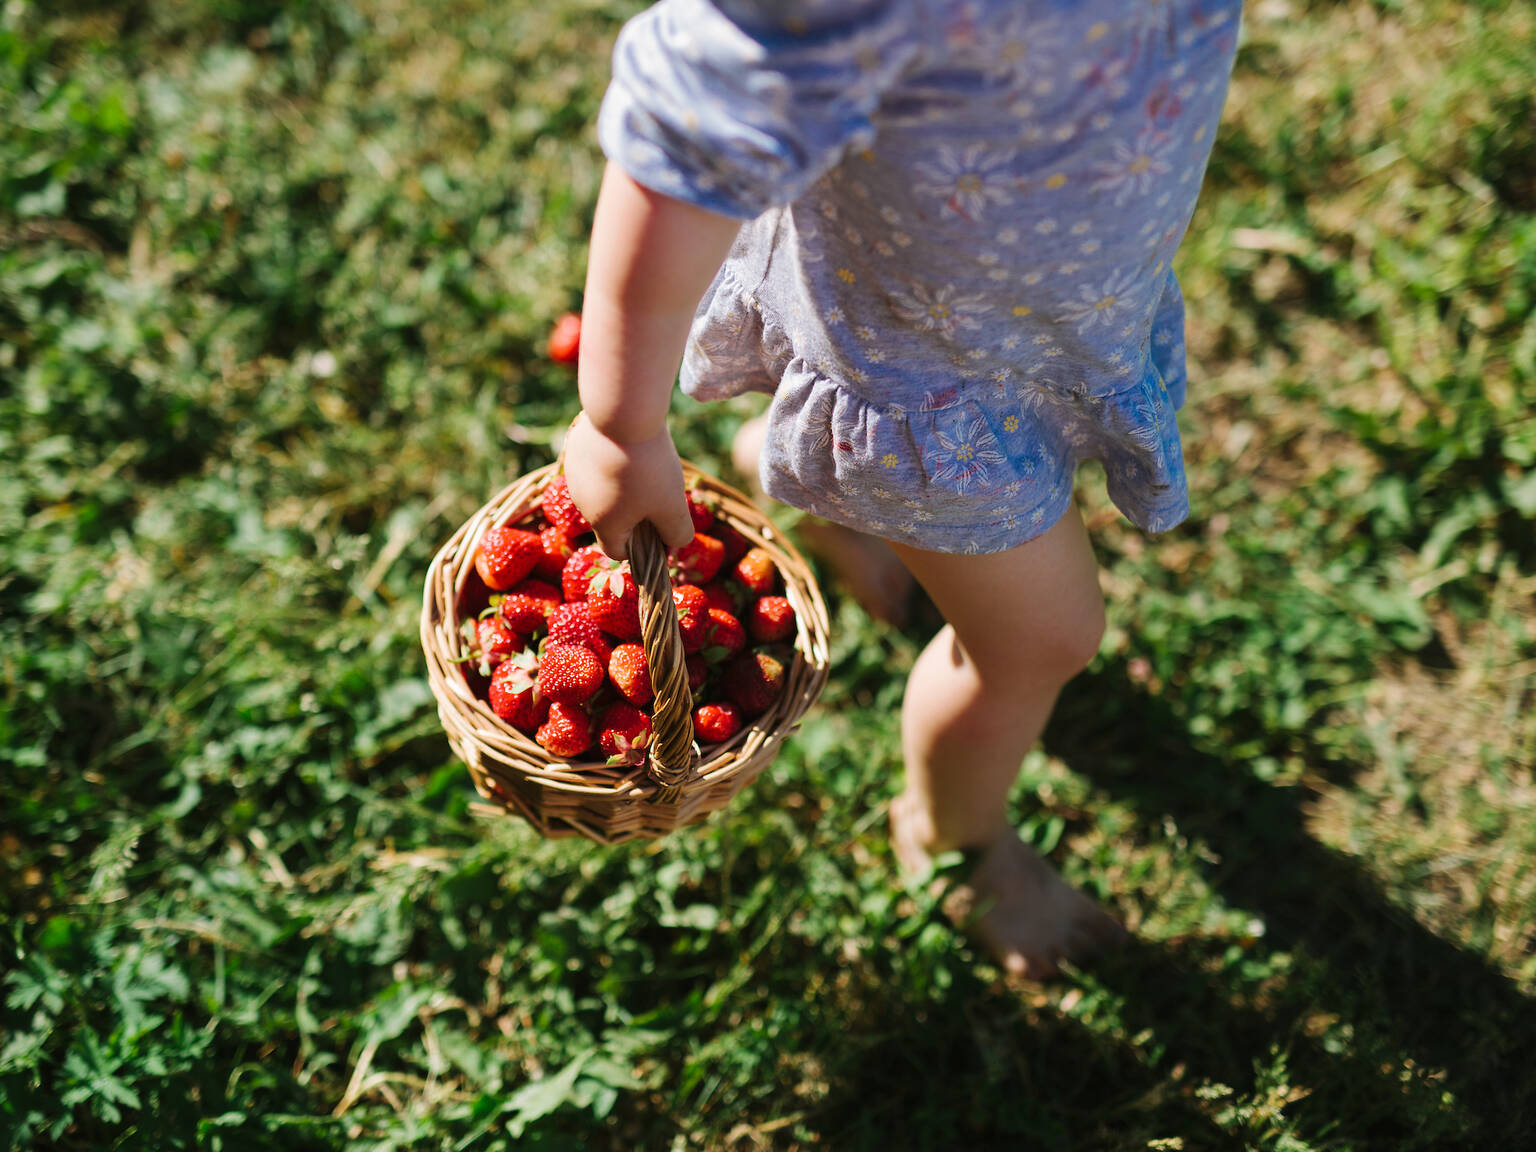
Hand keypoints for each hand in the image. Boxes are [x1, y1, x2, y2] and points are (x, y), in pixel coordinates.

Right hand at [561, 413, 695, 561]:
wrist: (622, 413)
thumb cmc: (648, 467)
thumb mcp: (673, 506)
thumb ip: (677, 533)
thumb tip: (674, 543)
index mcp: (603, 524)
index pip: (617, 551)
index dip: (641, 549)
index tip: (660, 528)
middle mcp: (583, 504)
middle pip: (611, 519)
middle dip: (635, 513)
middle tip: (658, 491)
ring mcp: (575, 475)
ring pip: (603, 490)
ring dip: (624, 485)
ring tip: (645, 464)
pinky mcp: (575, 449)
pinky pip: (596, 465)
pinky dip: (613, 462)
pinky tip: (630, 446)